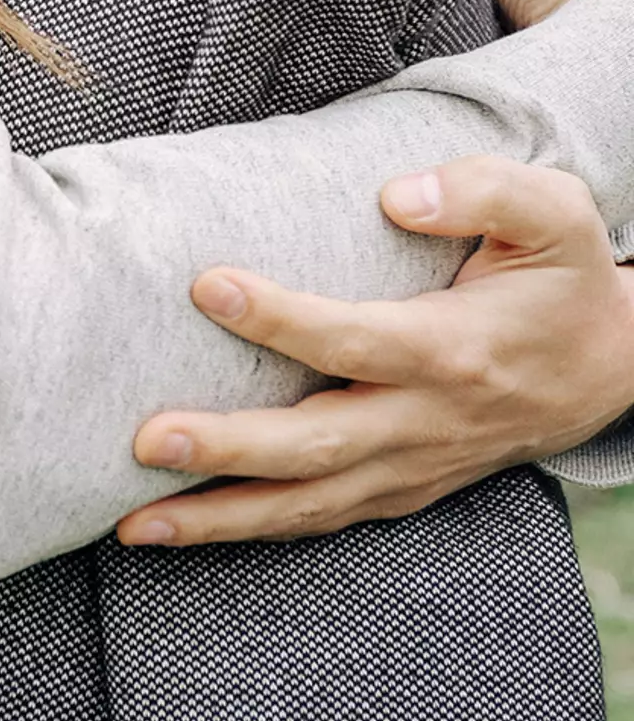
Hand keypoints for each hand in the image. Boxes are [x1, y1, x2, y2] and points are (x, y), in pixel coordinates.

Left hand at [118, 156, 633, 546]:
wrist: (614, 369)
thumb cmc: (566, 278)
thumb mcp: (553, 212)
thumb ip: (482, 189)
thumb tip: (395, 196)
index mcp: (455, 350)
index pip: (353, 339)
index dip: (278, 317)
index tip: (207, 285)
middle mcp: (429, 421)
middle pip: (316, 446)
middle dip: (226, 447)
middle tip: (146, 438)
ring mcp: (415, 466)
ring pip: (309, 504)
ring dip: (220, 517)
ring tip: (135, 521)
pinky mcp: (405, 488)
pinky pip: (324, 519)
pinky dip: (256, 531)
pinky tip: (190, 531)